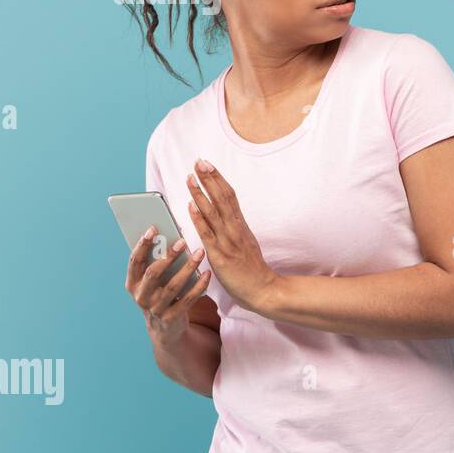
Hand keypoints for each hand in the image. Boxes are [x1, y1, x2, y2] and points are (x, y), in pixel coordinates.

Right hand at [125, 223, 211, 347]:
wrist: (165, 329)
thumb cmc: (160, 294)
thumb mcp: (153, 282)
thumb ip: (156, 263)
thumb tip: (169, 235)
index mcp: (133, 283)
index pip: (135, 261)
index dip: (143, 244)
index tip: (153, 228)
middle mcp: (141, 296)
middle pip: (154, 272)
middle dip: (168, 256)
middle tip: (182, 241)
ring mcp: (155, 308)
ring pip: (173, 285)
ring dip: (188, 267)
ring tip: (200, 252)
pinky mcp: (171, 317)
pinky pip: (187, 299)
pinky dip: (199, 285)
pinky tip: (207, 273)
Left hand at [185, 158, 278, 313]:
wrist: (263, 290)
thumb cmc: (251, 270)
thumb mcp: (244, 243)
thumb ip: (232, 230)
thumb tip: (218, 216)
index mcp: (241, 225)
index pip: (229, 195)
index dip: (217, 179)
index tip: (207, 165)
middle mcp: (235, 229)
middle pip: (222, 198)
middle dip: (209, 179)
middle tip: (198, 162)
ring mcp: (228, 241)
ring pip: (213, 212)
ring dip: (200, 193)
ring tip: (189, 178)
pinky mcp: (220, 255)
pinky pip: (208, 233)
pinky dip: (199, 218)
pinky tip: (191, 206)